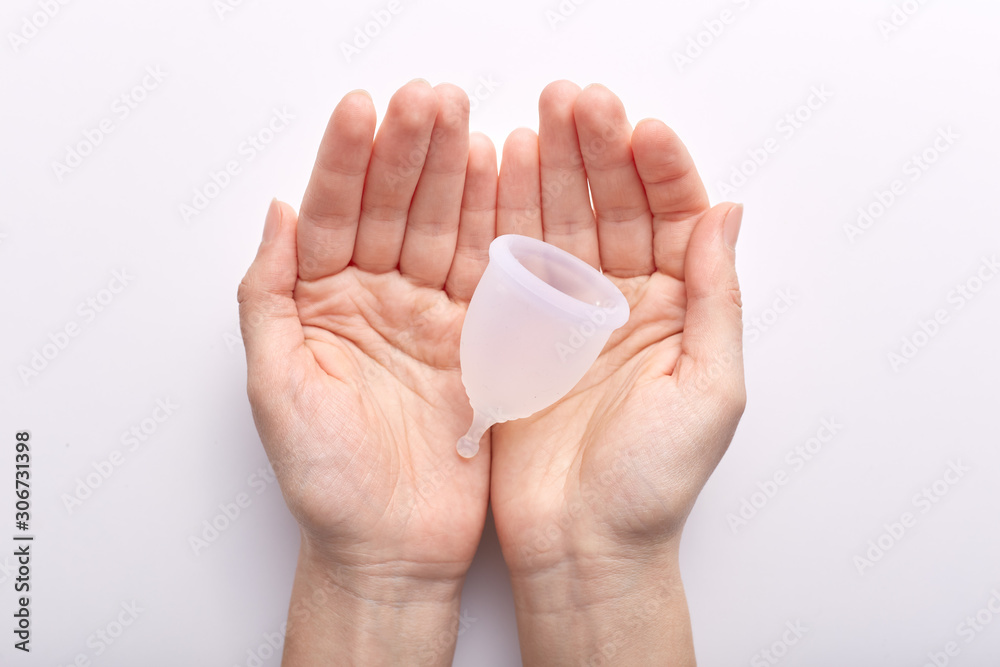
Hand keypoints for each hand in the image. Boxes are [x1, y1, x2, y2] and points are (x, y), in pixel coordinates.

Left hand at [238, 80, 496, 665]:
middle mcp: (373, 300)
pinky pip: (483, 273)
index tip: (364, 110)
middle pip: (389, 209)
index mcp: (318, 304)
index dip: (346, 162)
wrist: (390, 547)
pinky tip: (496, 178)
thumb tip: (276, 212)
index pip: (330, 215)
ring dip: (451, 174)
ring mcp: (426, 315)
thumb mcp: (276, 387)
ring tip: (463, 120)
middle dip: (407, 152)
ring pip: (439, 229)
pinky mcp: (474, 340)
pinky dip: (491, 225)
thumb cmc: (325, 480)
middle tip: (429, 99)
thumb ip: (268, 298)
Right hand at [489, 81, 745, 664]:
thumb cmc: (652, 484)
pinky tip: (496, 177)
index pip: (674, 220)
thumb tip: (728, 212)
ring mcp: (566, 316)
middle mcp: (622, 304)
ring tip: (534, 121)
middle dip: (597, 152)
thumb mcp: (709, 391)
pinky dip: (501, 220)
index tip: (642, 130)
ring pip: (558, 225)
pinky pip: (511, 265)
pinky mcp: (516, 334)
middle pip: (612, 208)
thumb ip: (717, 300)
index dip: (660, 171)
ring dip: (548, 172)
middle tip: (577, 102)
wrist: (581, 546)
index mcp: (677, 312)